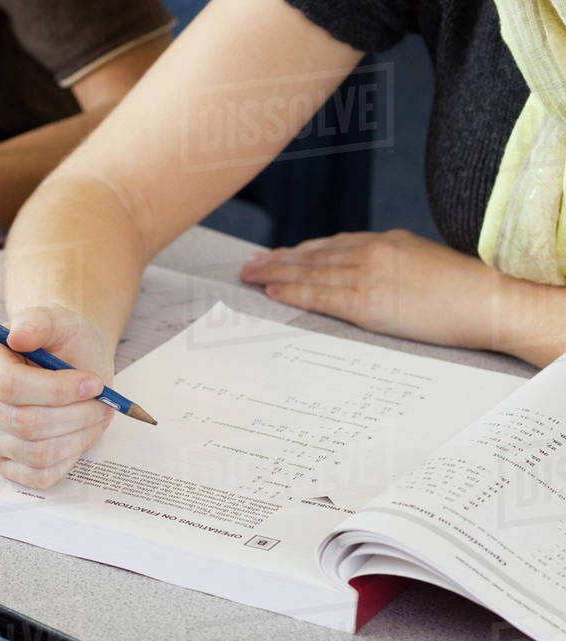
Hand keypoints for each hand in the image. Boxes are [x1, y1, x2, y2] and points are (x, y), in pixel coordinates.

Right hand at [0, 306, 114, 488]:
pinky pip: (38, 476)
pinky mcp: (3, 462)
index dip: (57, 390)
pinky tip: (79, 435)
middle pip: (23, 422)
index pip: (8, 385)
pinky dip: (69, 458)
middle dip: (75, 415)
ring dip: (77, 436)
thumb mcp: (60, 320)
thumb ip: (40, 321)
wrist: (71, 364)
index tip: (93, 383)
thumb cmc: (62, 342)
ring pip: (34, 452)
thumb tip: (18, 335)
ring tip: (96, 415)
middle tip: (104, 402)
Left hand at [240, 230, 531, 353]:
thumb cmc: (466, 290)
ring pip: (309, 271)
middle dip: (278, 258)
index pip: (333, 245)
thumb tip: (378, 277)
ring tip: (248, 275)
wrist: (489, 299)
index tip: (279, 253)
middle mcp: (372, 251)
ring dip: (274, 273)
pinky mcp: (366, 300)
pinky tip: (271, 291)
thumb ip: (396, 265)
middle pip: (313, 255)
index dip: (302, 250)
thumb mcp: (425, 263)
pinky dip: (291, 291)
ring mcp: (367, 274)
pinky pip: (318, 295)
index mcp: (388, 241)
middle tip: (249, 262)